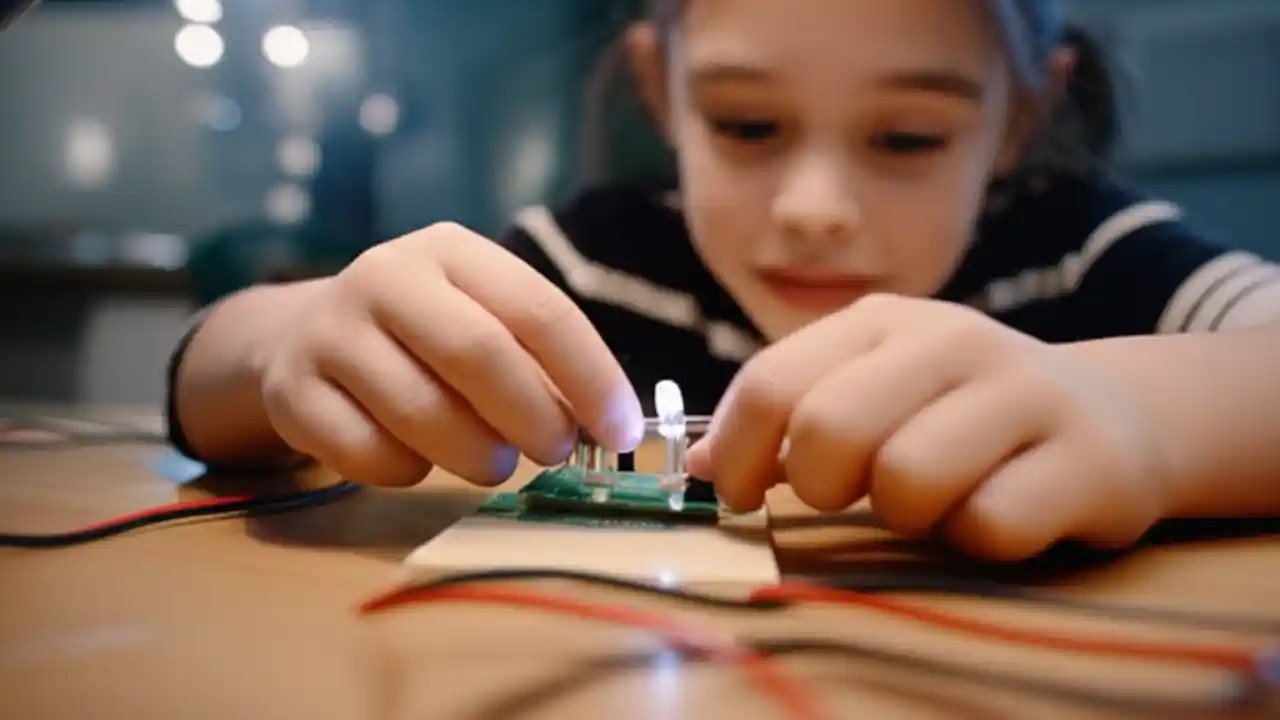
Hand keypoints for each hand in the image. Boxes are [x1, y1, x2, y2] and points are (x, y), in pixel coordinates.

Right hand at [257, 223, 642, 486]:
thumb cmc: (423, 333)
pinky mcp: (291, 392)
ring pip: (420, 412)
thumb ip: (540, 363)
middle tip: (556, 452)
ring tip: (494, 464)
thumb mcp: (481, 318)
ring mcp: (330, 332)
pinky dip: (407, 472)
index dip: (591, 378)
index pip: (540, 310)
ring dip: (475, 455)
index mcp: (451, 250)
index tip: (622, 432)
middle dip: (533, 417)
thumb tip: (607, 427)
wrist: (301, 336)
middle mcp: (385, 277)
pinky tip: (417, 459)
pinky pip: (366, 453)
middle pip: (478, 354)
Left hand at [686, 294, 1170, 560]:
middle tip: (849, 496)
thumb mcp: (871, 391)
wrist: (1112, 413)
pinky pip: (990, 525)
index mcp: (881, 321)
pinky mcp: (1089, 457)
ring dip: (908, 514)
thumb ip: (789, 418)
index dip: (740, 452)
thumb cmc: (961, 413)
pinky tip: (1001, 510)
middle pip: (831, 429)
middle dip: (823, 485)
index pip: (773, 383)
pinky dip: (980, 539)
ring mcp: (1026, 391)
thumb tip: (702, 466)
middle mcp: (952, 339)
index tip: (740, 494)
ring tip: (937, 497)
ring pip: (909, 480)